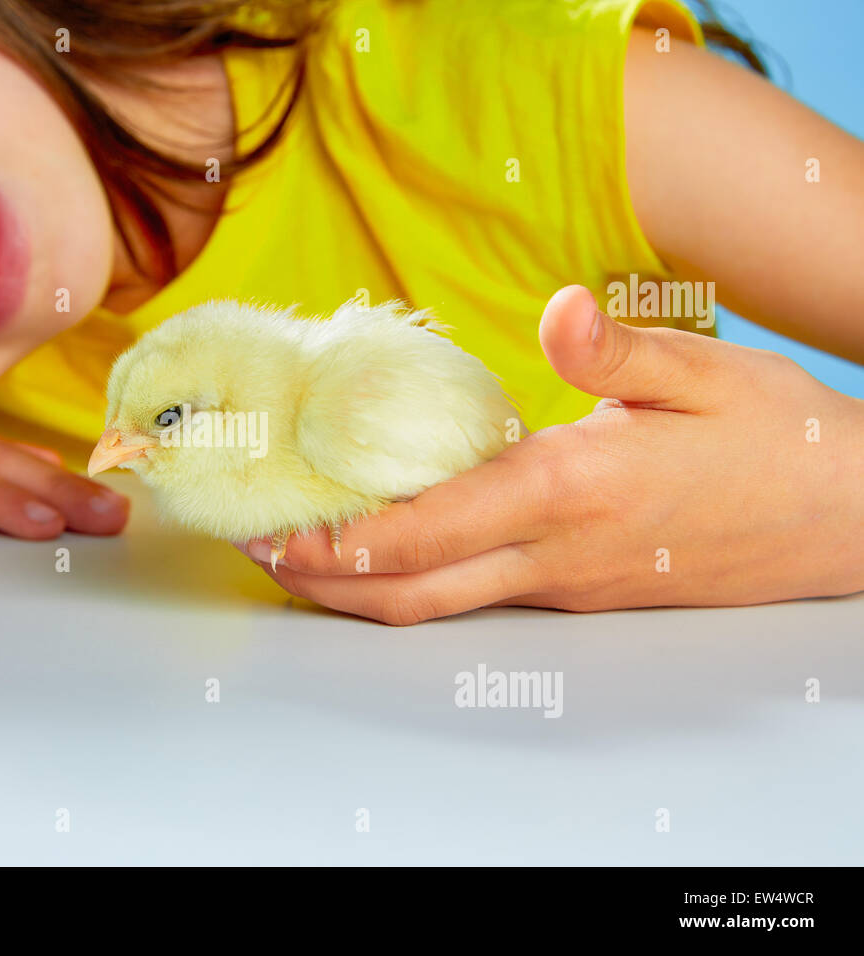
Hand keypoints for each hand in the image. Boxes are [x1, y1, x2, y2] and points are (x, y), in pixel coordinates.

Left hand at [236, 286, 863, 624]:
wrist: (841, 518)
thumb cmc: (774, 441)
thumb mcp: (706, 374)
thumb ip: (618, 351)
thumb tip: (559, 309)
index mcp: (570, 491)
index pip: (424, 531)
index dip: (336, 539)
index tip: (270, 528)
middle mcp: (552, 553)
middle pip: (407, 592)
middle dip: (321, 579)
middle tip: (254, 550)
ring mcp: (561, 582)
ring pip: (435, 604)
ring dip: (355, 588)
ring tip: (294, 556)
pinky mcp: (575, 589)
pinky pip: (473, 595)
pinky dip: (410, 580)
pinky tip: (384, 547)